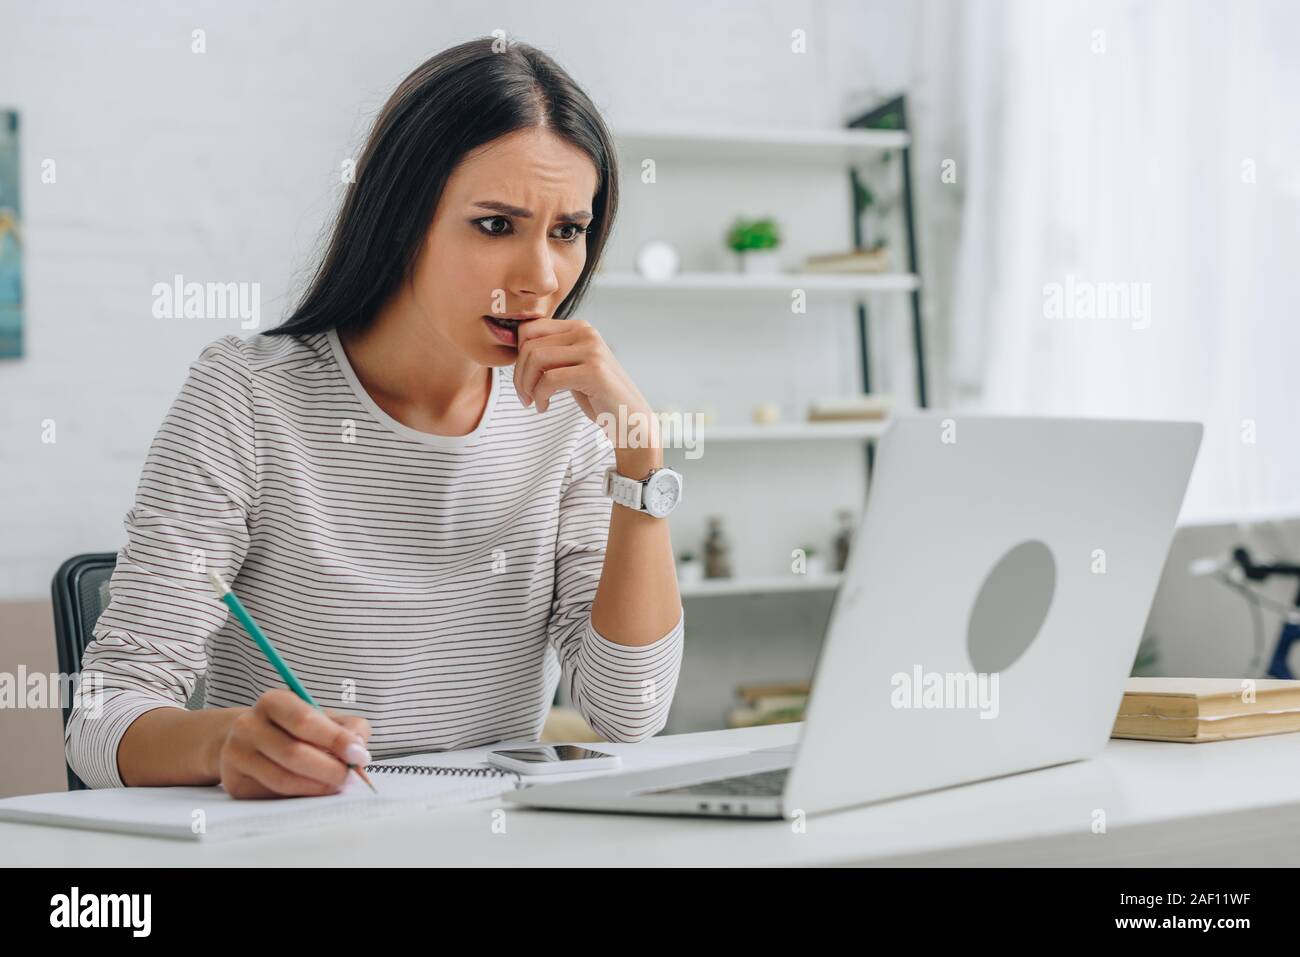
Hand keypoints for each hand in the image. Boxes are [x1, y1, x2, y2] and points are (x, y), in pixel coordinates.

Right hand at [217, 689, 372, 798]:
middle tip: (351, 778)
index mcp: (273, 701)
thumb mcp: (324, 718)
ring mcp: (236, 755)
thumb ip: (349, 728)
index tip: (360, 756)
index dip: (336, 740)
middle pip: (294, 754)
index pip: (305, 721)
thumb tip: (358, 751)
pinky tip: (314, 791)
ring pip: (284, 780)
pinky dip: (300, 797)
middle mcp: (248, 725)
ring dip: (317, 787)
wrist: (251, 741)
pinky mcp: (235, 784)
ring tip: (337, 786)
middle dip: (330, 769)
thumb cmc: (296, 729)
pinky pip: (273, 796)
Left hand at [514, 318, 663, 473]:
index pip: (530, 328)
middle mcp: (587, 333)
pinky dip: (539, 396)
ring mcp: (592, 350)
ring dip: (526, 385)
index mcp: (580, 328)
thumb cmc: (599, 397)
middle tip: (524, 396)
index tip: (522, 378)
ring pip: (536, 359)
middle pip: (529, 344)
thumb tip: (517, 347)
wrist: (629, 420)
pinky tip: (544, 407)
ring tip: (533, 402)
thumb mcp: (573, 368)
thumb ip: (553, 354)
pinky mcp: (594, 372)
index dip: (517, 354)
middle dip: (519, 374)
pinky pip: (549, 379)